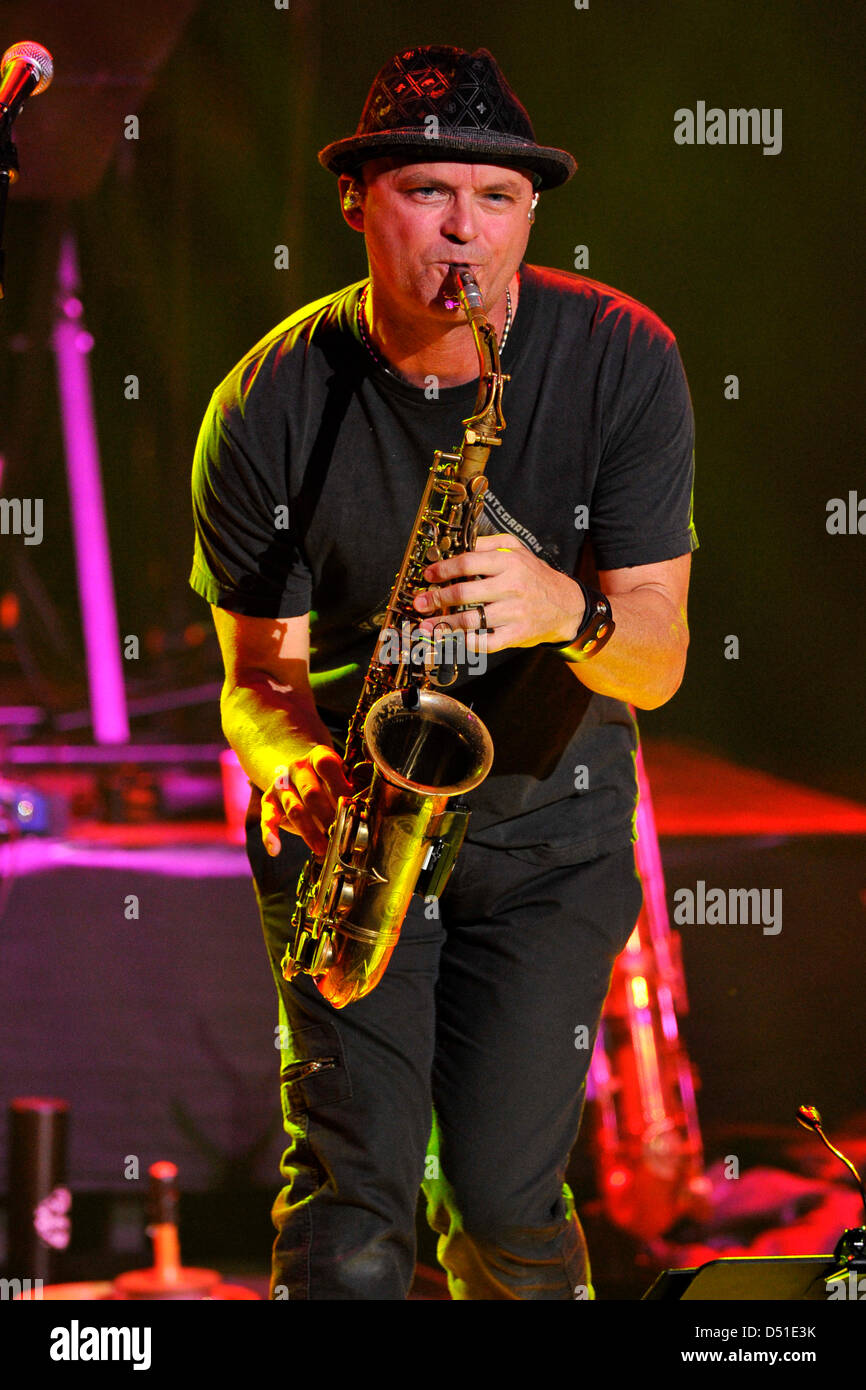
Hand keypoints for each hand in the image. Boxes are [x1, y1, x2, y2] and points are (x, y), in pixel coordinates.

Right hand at [261, 744, 352, 857]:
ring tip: (323, 849)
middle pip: (311, 792)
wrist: (300, 776)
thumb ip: (354, 787)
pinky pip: (268, 819)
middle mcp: (298, 767)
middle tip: (340, 834)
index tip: (353, 808)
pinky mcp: (269, 802)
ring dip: (309, 832)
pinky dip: (270, 836)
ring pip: (294, 809)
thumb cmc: (329, 782)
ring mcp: (281, 785)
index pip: (327, 766)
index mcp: (319, 756)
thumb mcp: (343, 777)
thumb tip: (368, 807)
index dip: (340, 786)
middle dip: (327, 815)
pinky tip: (275, 850)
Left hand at [413, 533, 584, 653]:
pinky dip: (467, 642)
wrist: (566, 605)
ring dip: (444, 624)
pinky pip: (486, 642)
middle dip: (436, 599)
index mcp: (509, 562)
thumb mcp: (517, 550)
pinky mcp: (517, 634)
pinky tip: (455, 639)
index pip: (468, 562)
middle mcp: (511, 586)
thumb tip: (459, 545)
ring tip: (427, 626)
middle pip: (464, 593)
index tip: (428, 575)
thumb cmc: (535, 576)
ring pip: (471, 620)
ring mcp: (514, 613)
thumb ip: (489, 544)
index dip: (443, 569)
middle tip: (420, 603)